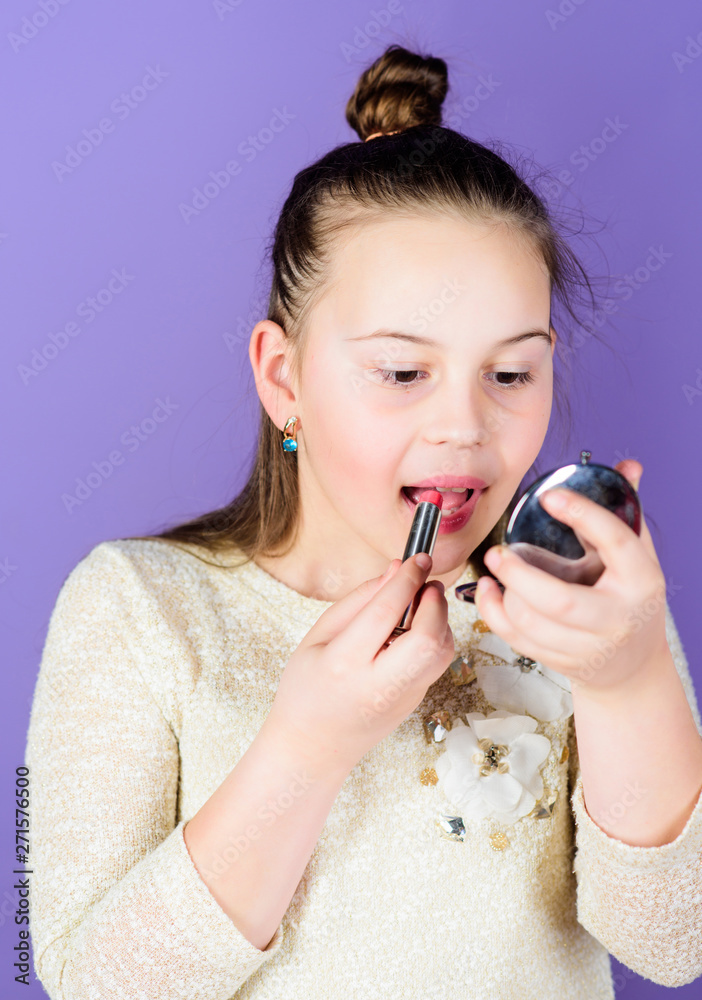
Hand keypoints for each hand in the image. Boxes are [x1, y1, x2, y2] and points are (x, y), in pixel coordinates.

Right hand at [265, 554, 454, 771]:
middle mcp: (379, 684)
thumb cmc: (307, 689)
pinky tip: (414, 629)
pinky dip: (434, 637)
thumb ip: (358, 601)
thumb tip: (394, 570)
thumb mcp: (318, 637)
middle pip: (428, 638)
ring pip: (441, 651)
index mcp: (344, 664)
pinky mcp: (416, 703)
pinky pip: (436, 662)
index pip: (386, 612)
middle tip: (426, 583)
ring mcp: (403, 699)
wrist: (312, 749)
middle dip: (435, 603)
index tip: (418, 558)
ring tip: (419, 604)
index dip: (407, 579)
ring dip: (439, 619)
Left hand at [474, 460, 669, 693]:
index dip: (582, 514)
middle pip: (560, 601)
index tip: (548, 496)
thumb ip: (625, 512)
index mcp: (641, 581)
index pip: (615, 542)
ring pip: (533, 623)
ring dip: (505, 593)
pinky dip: (494, 613)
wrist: (633, 664)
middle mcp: (616, 617)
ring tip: (495, 568)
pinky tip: (488, 591)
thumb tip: (627, 466)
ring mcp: (589, 646)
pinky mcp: (562, 662)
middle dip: (519, 575)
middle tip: (496, 551)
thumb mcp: (637, 555)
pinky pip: (518, 640)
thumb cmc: (630, 598)